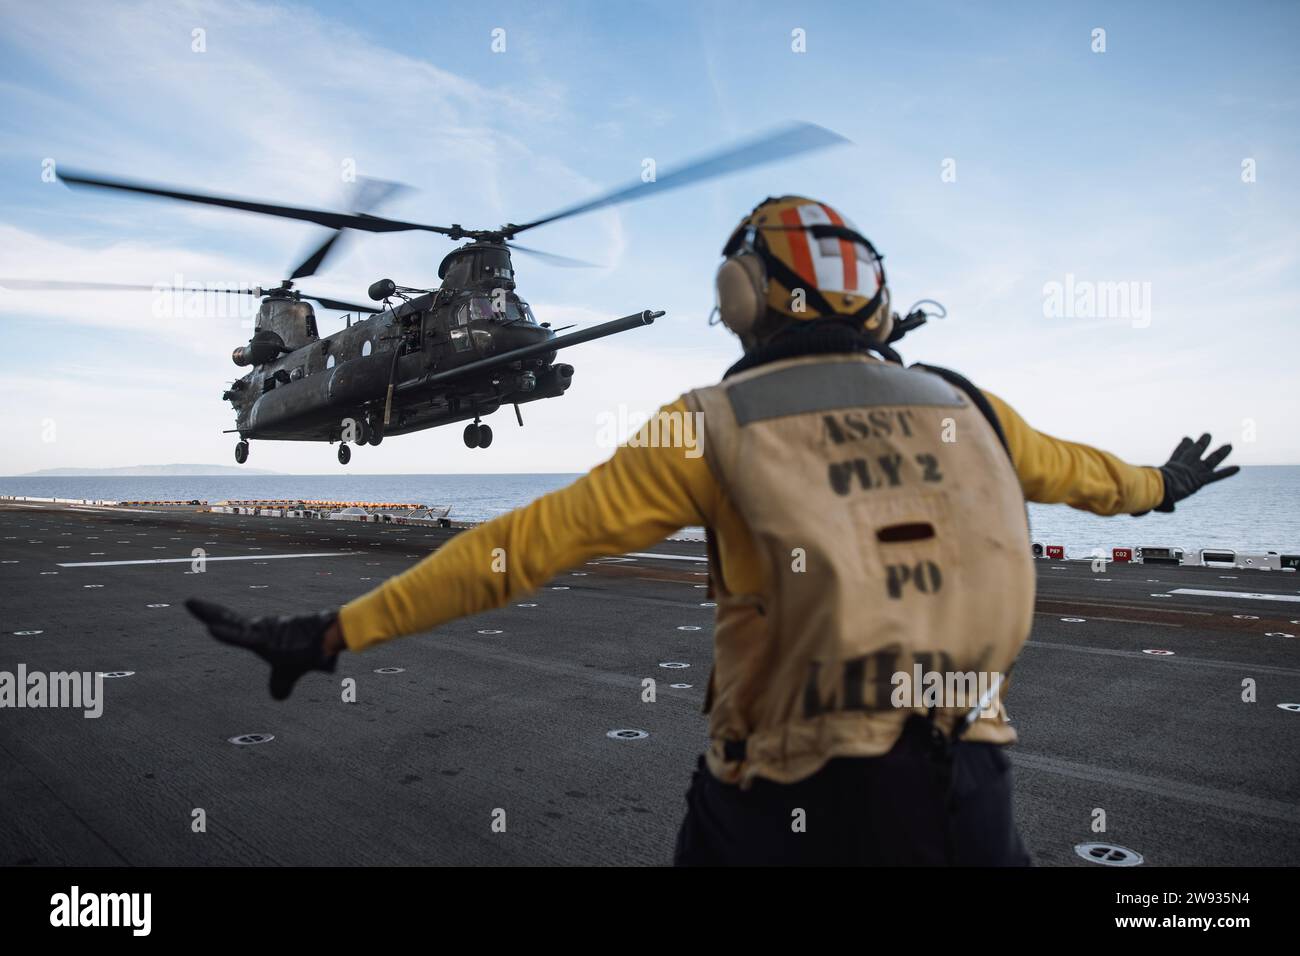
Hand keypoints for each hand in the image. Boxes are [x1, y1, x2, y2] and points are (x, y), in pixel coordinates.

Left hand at [185, 598, 338, 699]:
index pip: (232, 626)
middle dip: (207, 611)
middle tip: (188, 602)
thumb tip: (278, 697)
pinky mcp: (266, 638)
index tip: (198, 609)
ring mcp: (261, 632)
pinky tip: (209, 629)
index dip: (215, 617)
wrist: (327, 644)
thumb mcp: (289, 673)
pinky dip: (224, 633)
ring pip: (230, 623)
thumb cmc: (309, 653)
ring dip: (210, 614)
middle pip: (227, 619)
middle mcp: (257, 629)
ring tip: (191, 605)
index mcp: (259, 635)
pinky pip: (241, 636)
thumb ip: (280, 683)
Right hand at [1146, 433, 1239, 513]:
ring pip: (1209, 461)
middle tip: (1208, 435)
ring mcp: (1192, 471)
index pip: (1178, 454)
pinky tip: (1237, 468)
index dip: (1183, 446)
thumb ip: (1143, 499)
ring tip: (1229, 446)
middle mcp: (1183, 466)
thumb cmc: (1147, 488)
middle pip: (1194, 452)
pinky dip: (1227, 472)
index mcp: (1169, 467)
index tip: (1187, 439)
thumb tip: (1134, 514)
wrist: (1157, 486)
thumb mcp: (1144, 489)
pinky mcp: (1199, 479)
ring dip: (1220, 453)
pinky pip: (1215, 476)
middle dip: (1201, 444)